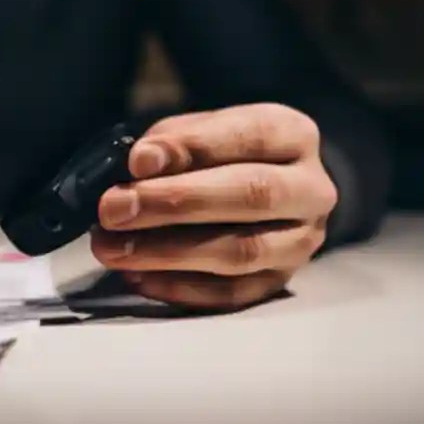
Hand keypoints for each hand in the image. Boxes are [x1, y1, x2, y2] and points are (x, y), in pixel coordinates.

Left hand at [90, 103, 336, 311]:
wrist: (268, 189)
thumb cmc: (223, 153)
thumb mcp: (202, 130)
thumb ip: (174, 142)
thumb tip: (139, 166)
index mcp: (293, 135)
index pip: (249, 137)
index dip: (193, 147)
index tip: (137, 160)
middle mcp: (310, 189)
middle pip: (252, 195)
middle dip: (175, 202)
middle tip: (113, 209)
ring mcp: (301, 242)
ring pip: (242, 252)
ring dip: (169, 252)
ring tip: (113, 248)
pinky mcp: (280, 282)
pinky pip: (233, 293)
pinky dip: (181, 288)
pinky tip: (138, 276)